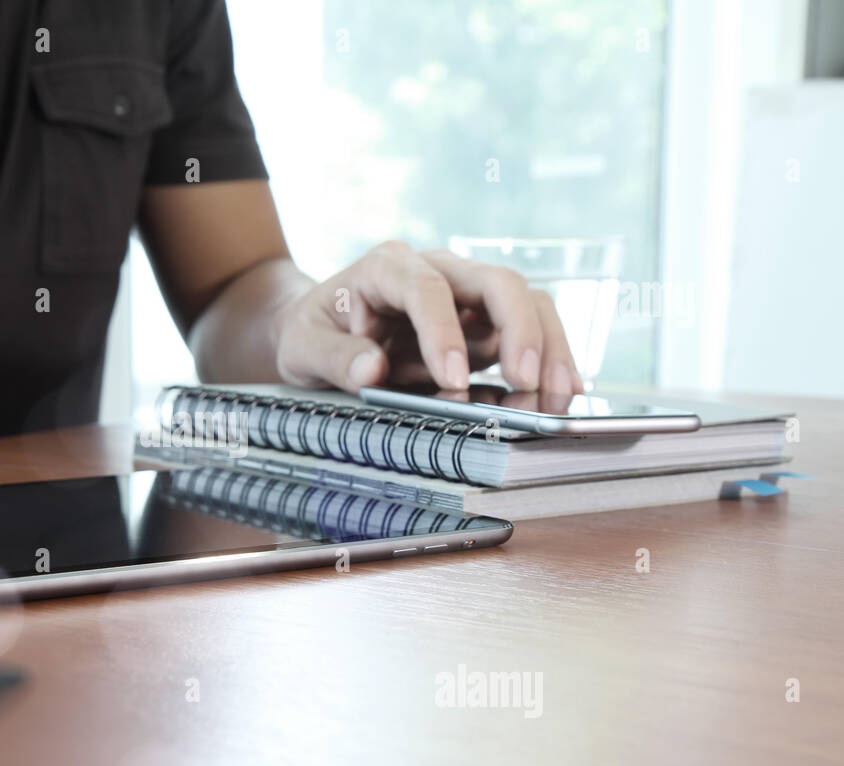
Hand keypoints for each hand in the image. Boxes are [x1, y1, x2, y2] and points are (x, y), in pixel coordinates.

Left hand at [272, 241, 582, 394]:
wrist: (322, 329)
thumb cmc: (312, 333)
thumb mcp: (301, 348)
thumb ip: (332, 358)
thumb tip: (369, 371)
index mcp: (387, 268)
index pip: (426, 288)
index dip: (444, 332)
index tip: (452, 380)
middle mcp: (438, 271)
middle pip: (497, 281)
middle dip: (520, 330)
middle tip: (528, 383)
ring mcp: (468, 297)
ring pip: (527, 303)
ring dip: (548, 349)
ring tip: (558, 399)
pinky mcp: (485, 327)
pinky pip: (529, 334)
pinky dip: (549, 362)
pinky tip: (563, 395)